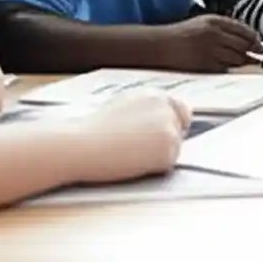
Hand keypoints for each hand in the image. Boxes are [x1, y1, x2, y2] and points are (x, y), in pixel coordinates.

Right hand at [76, 87, 191, 182]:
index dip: (172, 122)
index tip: (160, 133)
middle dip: (167, 138)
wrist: (83, 145)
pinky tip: (134, 161)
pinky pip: (169, 163)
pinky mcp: (170, 148)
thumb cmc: (93, 131)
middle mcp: (165, 107)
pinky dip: (155, 166)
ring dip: (159, 154)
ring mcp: (170, 127)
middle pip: (180, 128)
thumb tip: (159, 120)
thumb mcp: (122, 107)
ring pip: (175, 147)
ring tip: (130, 153)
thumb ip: (145, 110)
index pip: (179, 108)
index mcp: (153, 95)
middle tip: (141, 148)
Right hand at [161, 15, 262, 71]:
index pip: (244, 30)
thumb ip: (222, 29)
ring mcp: (210, 49)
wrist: (160, 46)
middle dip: (253, 52)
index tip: (260, 46)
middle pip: (243, 44)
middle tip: (258, 57)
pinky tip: (230, 69)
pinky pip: (225, 68)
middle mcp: (214, 33)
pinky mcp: (206, 64)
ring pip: (237, 58)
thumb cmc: (180, 35)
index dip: (254, 39)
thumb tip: (245, 42)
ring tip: (247, 64)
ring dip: (244, 62)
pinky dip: (230, 69)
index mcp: (215, 21)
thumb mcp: (202, 24)